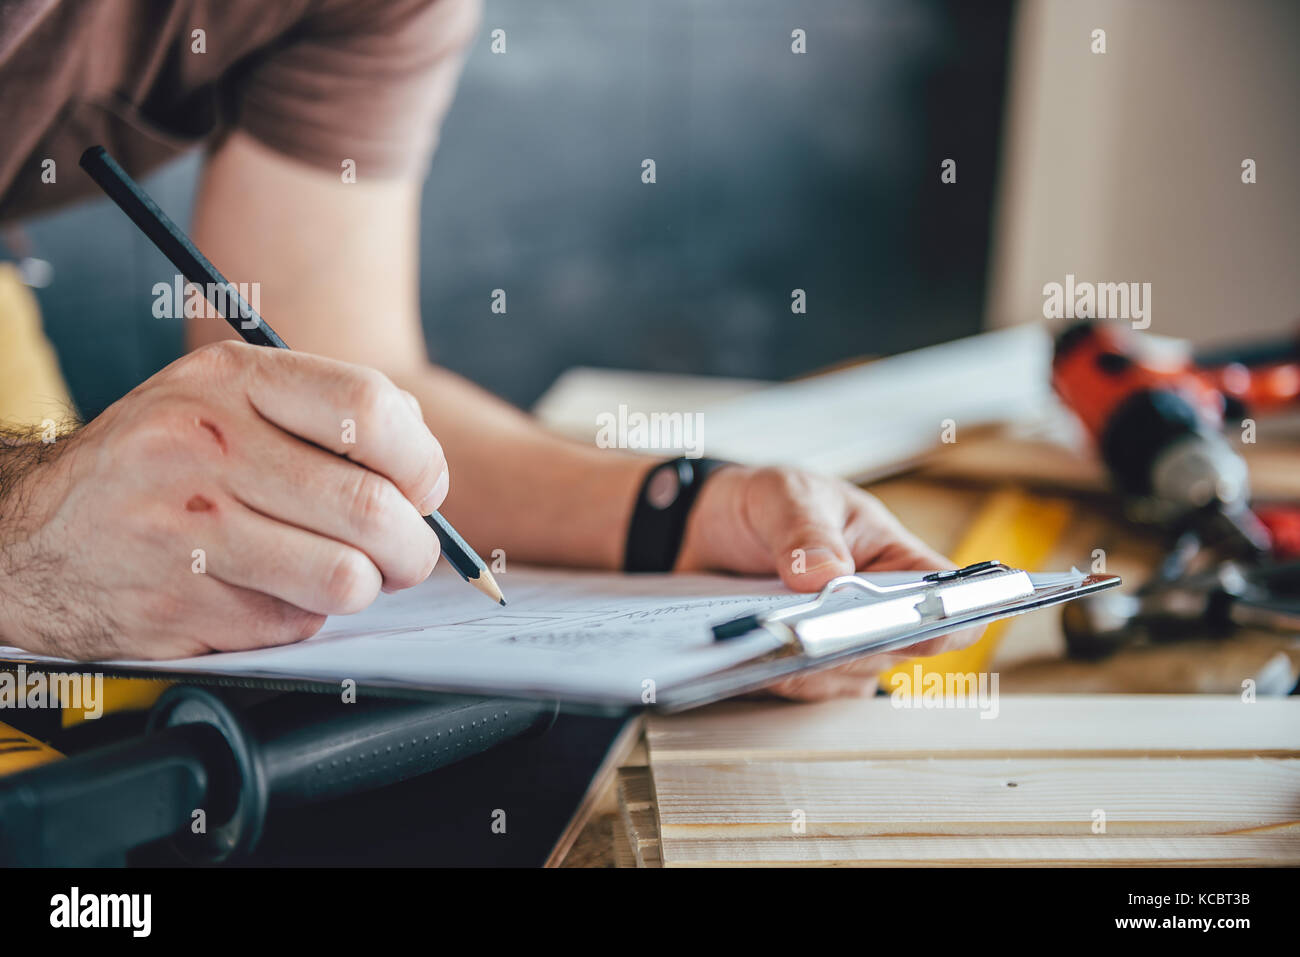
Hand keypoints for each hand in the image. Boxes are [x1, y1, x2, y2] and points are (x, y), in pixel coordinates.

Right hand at [0, 341, 446, 659]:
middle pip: (372, 508)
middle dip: (412, 546)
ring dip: (363, 588)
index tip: (421, 488)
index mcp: (231, 380)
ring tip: (343, 575)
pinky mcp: (176, 606)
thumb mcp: (224, 398)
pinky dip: (299, 617)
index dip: (422, 459)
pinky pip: (293, 625)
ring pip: (344, 579)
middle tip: (403, 554)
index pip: (371, 407)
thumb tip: (424, 473)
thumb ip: (323, 413)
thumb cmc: (158, 463)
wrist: (28, 533)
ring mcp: (186, 532)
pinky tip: (265, 592)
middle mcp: (206, 447)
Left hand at [675, 465, 981, 699]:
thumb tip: (827, 573)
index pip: (947, 601)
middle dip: (853, 646)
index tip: (919, 625)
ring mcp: (838, 646)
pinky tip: (743, 656)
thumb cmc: (772, 503)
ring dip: (805, 666)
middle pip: (892, 652)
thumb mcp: (787, 495)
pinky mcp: (796, 667)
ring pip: (843, 679)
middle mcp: (876, 614)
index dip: (948, 620)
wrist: (711, 521)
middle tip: (812, 634)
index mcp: (895, 562)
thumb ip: (805, 528)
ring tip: (765, 642)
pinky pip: (795, 689)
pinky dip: (770, 675)